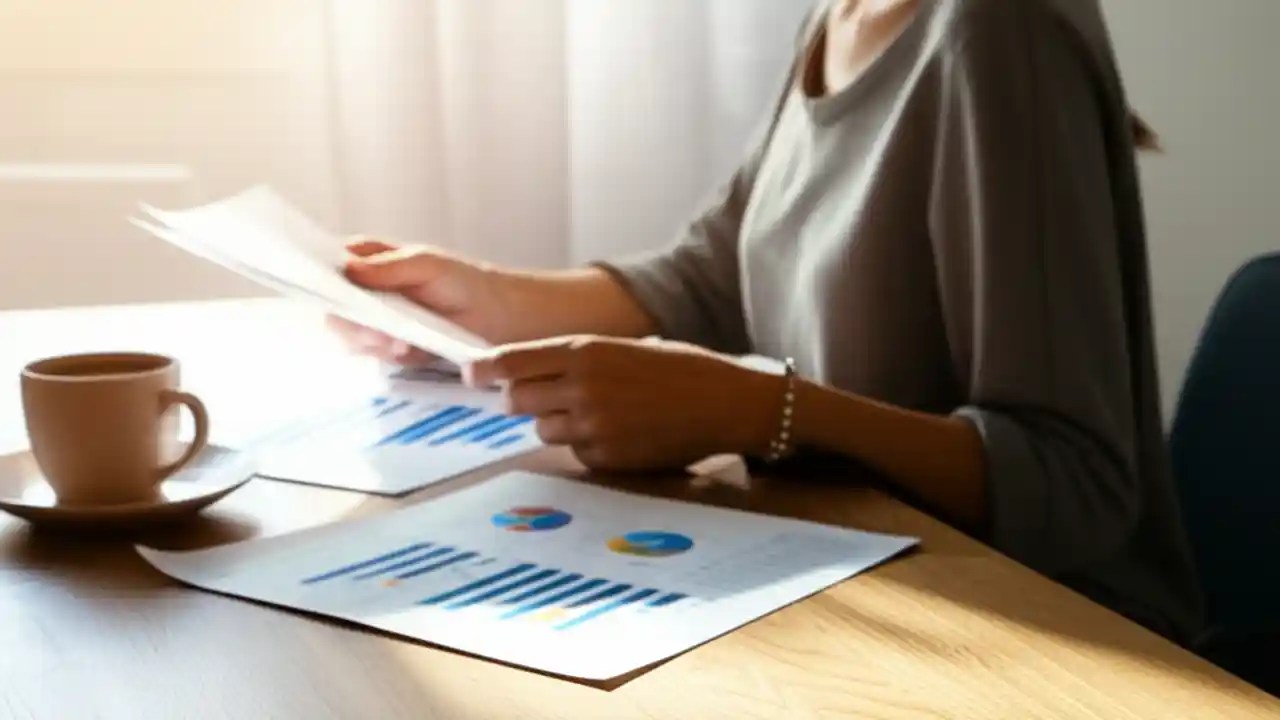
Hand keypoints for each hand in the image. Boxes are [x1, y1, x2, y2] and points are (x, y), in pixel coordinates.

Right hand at [329, 236, 514, 365]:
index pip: (328, 266)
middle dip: (349, 320)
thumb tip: (349, 268)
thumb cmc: (463, 281)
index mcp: (368, 260)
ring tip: (399, 339)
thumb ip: (390, 266)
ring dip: (370, 340)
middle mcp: (365, 292)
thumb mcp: (428, 264)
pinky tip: (408, 348)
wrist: (498, 317)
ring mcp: (377, 321)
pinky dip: (389, 354)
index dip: (318, 277)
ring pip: (350, 336)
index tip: (325, 289)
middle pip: (334, 307)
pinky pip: (376, 355)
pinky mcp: (392, 348)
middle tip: (374, 326)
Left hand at [469, 337, 780, 471]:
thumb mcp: (624, 348)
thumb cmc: (680, 369)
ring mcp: (592, 425)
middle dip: (521, 398)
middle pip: (517, 399)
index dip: (485, 369)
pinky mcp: (605, 457)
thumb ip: (578, 358)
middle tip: (536, 397)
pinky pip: (576, 453)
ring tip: (597, 413)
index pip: (512, 361)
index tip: (472, 374)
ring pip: (544, 429)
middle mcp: (580, 387)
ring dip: (557, 422)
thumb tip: (534, 370)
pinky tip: (619, 434)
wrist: (724, 402)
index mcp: (584, 350)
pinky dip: (587, 446)